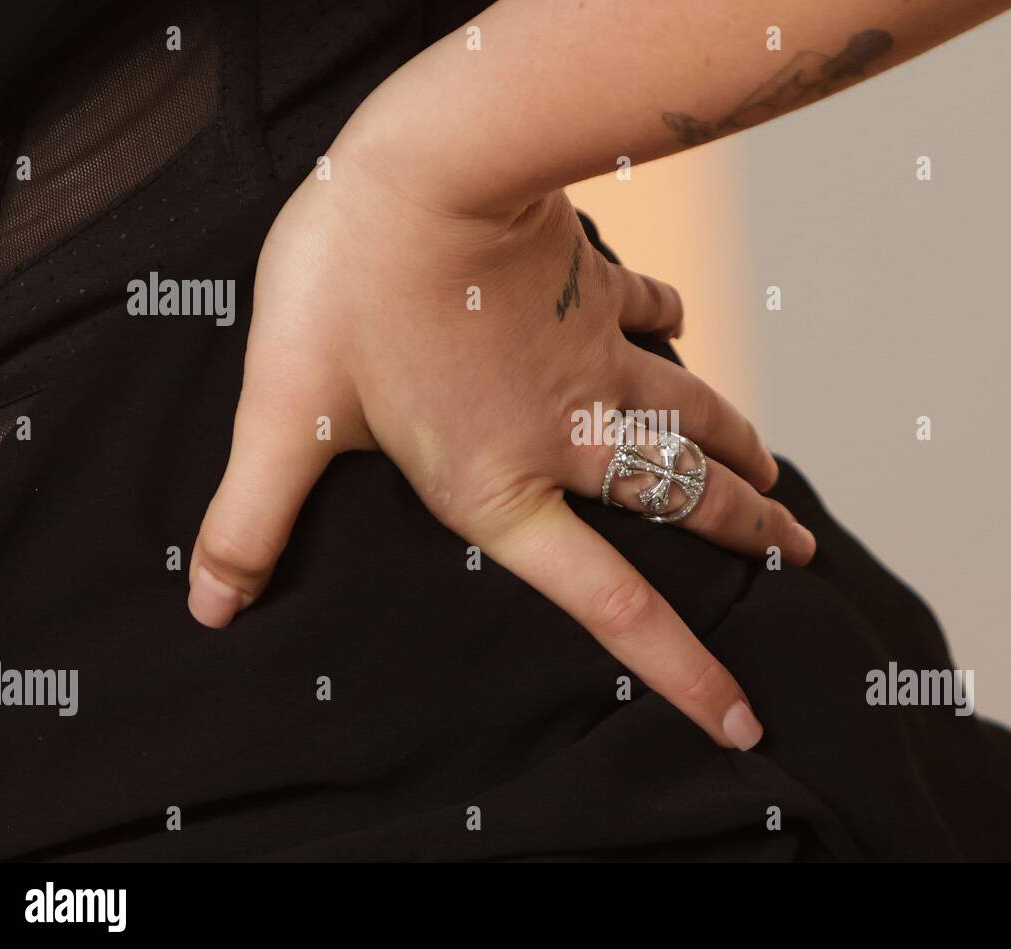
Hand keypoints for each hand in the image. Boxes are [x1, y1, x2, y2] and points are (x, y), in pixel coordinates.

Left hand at [187, 145, 816, 749]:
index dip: (682, 671)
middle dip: (752, 534)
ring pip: (693, 413)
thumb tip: (213, 606)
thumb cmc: (355, 291)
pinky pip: (653, 313)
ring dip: (740, 447)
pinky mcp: (596, 288)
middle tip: (798, 554)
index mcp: (504, 485)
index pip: (612, 605)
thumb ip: (252, 518)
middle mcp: (571, 433)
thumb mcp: (288, 414)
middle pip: (687, 499)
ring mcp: (596, 357)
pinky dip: (676, 326)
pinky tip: (684, 324)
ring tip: (776, 474)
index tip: (739, 718)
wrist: (430, 167)